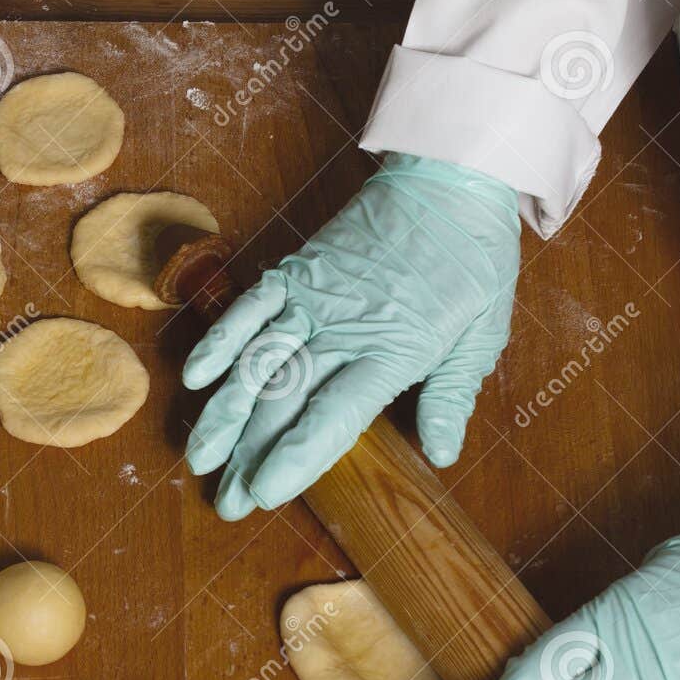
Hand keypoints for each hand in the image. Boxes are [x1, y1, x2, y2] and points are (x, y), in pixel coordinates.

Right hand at [183, 153, 520, 520]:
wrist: (450, 178)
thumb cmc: (472, 259)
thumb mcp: (483, 332)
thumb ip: (452, 395)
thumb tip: (442, 453)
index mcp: (391, 350)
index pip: (332, 416)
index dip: (295, 458)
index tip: (265, 492)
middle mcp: (342, 329)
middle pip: (283, 402)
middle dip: (249, 456)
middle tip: (226, 502)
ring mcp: (312, 299)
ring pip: (256, 363)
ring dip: (224, 413)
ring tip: (200, 458)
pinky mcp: (296, 272)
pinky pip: (249, 308)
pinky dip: (220, 341)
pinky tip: (196, 378)